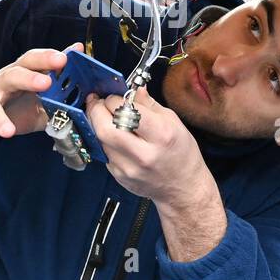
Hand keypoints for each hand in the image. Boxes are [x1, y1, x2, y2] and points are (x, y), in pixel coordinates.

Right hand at [0, 44, 80, 141]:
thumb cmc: (6, 106)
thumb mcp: (36, 103)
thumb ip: (59, 98)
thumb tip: (86, 99)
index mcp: (26, 73)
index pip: (43, 60)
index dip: (60, 55)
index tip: (78, 52)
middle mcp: (12, 75)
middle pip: (28, 61)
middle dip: (46, 59)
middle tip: (62, 61)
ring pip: (10, 77)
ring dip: (28, 78)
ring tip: (44, 84)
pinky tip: (8, 130)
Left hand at [85, 87, 217, 214]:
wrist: (183, 189)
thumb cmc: (182, 155)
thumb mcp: (174, 123)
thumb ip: (150, 105)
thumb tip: (134, 91)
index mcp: (161, 135)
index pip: (127, 111)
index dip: (115, 99)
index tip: (114, 96)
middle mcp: (143, 154)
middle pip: (105, 129)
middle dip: (96, 110)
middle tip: (97, 102)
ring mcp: (129, 168)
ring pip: (100, 140)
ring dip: (97, 124)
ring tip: (103, 116)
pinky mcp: (119, 177)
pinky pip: (104, 152)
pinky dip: (105, 140)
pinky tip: (113, 136)